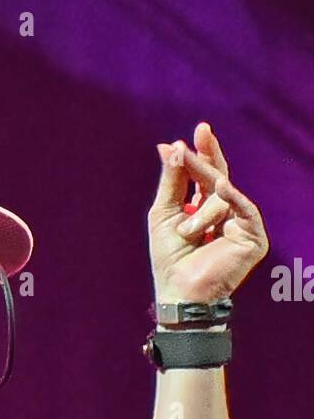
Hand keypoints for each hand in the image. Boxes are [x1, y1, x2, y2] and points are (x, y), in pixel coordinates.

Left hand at [148, 123, 267, 303]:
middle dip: (207, 156)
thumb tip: (169, 145)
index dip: (203, 152)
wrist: (179, 289)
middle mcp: (225, 212)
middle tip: (201, 132)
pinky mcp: (253, 236)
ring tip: (187, 234)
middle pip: (218, 175)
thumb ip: (171, 180)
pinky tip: (221, 186)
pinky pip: (244, 208)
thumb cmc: (170, 257)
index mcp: (204, 207)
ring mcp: (241, 223)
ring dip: (200, 213)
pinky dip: (232, 197)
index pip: (206, 172)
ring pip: (223, 194)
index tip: (199, 129)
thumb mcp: (164, 213)